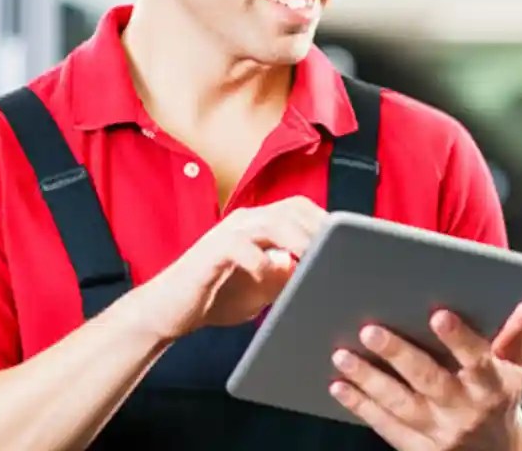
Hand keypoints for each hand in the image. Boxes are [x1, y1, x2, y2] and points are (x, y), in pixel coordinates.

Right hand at [123, 196, 328, 340]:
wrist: (168, 311)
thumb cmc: (218, 296)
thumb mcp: (266, 287)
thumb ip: (291, 276)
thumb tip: (327, 275)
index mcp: (262, 226)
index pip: (302, 210)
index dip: (328, 222)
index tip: (354, 241)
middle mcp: (247, 222)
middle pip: (293, 209)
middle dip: (320, 227)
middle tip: (343, 250)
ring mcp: (228, 234)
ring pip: (270, 222)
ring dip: (297, 238)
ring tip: (316, 258)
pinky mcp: (210, 252)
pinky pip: (238, 247)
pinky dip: (257, 258)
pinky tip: (268, 272)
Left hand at [328, 301, 521, 449]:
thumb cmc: (500, 400)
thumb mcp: (514, 369)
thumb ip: (514, 336)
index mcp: (492, 385)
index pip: (478, 360)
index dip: (459, 339)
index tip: (438, 315)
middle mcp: (465, 409)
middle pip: (430, 380)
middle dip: (399, 354)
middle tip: (371, 330)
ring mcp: (440, 432)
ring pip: (401, 405)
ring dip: (369, 380)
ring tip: (344, 355)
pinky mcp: (418, 449)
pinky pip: (386, 426)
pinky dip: (361, 407)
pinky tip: (340, 387)